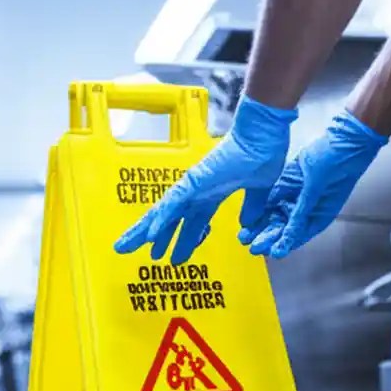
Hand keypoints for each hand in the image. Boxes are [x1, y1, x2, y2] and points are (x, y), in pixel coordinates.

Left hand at [113, 96, 296, 264]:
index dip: (182, 239)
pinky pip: (175, 203)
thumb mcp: (259, 191)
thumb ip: (251, 207)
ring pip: (163, 212)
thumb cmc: (264, 153)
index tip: (173, 256)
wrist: (265, 134)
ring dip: (144, 230)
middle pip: (170, 220)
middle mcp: (198, 192)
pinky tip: (150, 234)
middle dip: (156, 238)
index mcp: (212, 194)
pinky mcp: (195, 181)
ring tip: (125, 246)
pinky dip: (162, 218)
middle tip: (140, 254)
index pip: (191, 222)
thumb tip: (246, 223)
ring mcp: (193, 186)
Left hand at [238, 110, 386, 257]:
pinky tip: (251, 214)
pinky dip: (264, 205)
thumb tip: (288, 237)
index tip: (267, 252)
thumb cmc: (338, 165)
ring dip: (261, 223)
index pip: (297, 235)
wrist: (343, 138)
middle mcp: (307, 207)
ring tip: (245, 233)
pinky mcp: (292, 180)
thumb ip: (299, 214)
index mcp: (318, 215)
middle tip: (248, 243)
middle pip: (283, 226)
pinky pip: (275, 196)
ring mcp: (299, 194)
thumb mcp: (314, 192)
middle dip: (266, 236)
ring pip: (276, 213)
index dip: (281, 244)